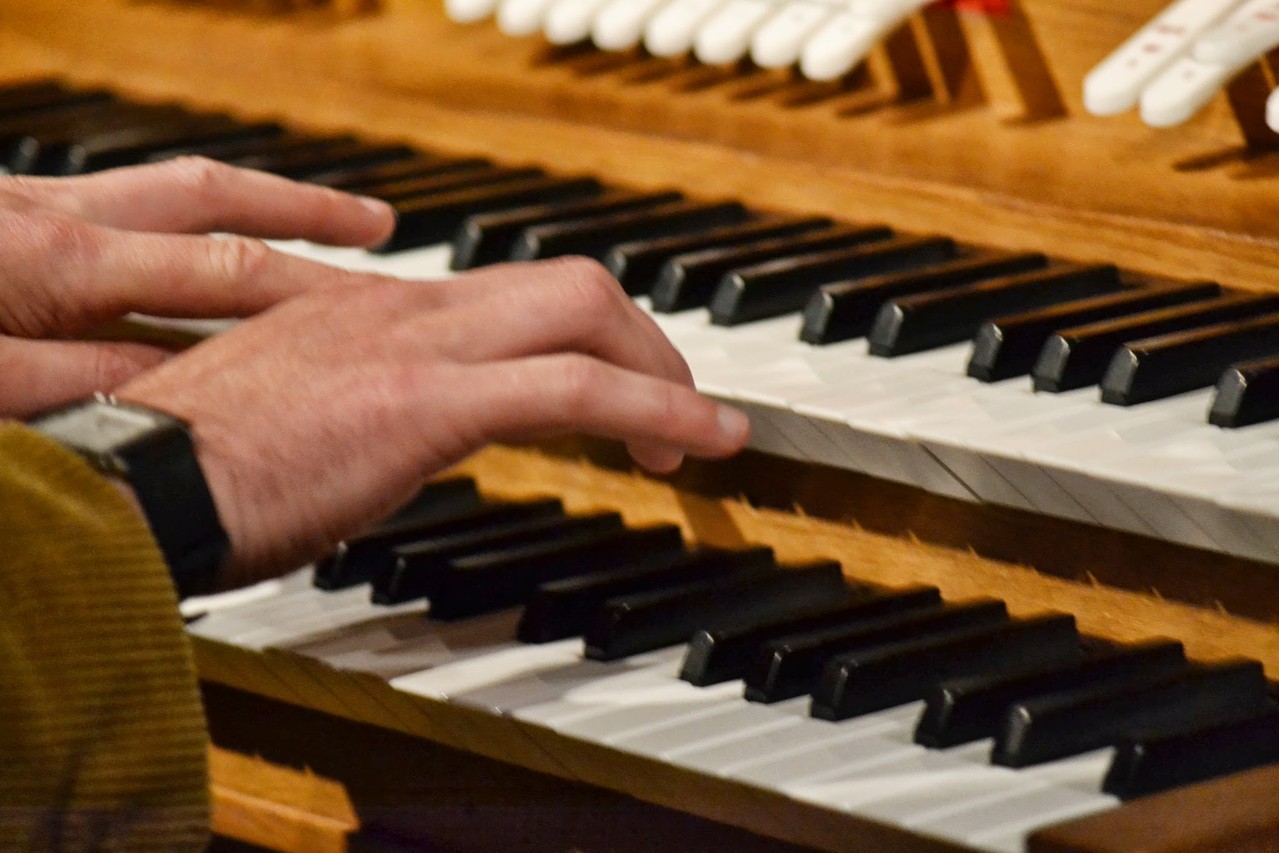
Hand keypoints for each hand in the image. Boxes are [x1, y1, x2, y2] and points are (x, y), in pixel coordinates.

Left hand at [0, 156, 394, 415]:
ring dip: (255, 201)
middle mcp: (66, 215)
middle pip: (214, 200)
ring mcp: (40, 205)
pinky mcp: (14, 212)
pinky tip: (208, 244)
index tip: (380, 302)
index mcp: (64, 261)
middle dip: (305, 212)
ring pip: (176, 190)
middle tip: (378, 226)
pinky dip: (191, 217)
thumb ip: (85, 381)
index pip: (223, 271)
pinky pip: (129, 200)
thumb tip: (180, 384)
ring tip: (314, 217)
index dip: (311, 285)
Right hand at [116, 256, 750, 587]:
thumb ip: (368, 401)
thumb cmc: (206, 465)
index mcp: (379, 309)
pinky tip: (703, 445)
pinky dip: (656, 409)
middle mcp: (408, 308)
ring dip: (660, 373)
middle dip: (642, 342)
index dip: (589, 332)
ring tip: (693, 434)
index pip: (517, 290)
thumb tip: (411, 430)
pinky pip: (572, 390)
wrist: (143, 481)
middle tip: (672, 408)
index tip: (619, 384)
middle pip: (570, 284)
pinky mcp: (426, 402)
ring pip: (584, 316)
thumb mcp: (302, 410)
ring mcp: (419, 346)